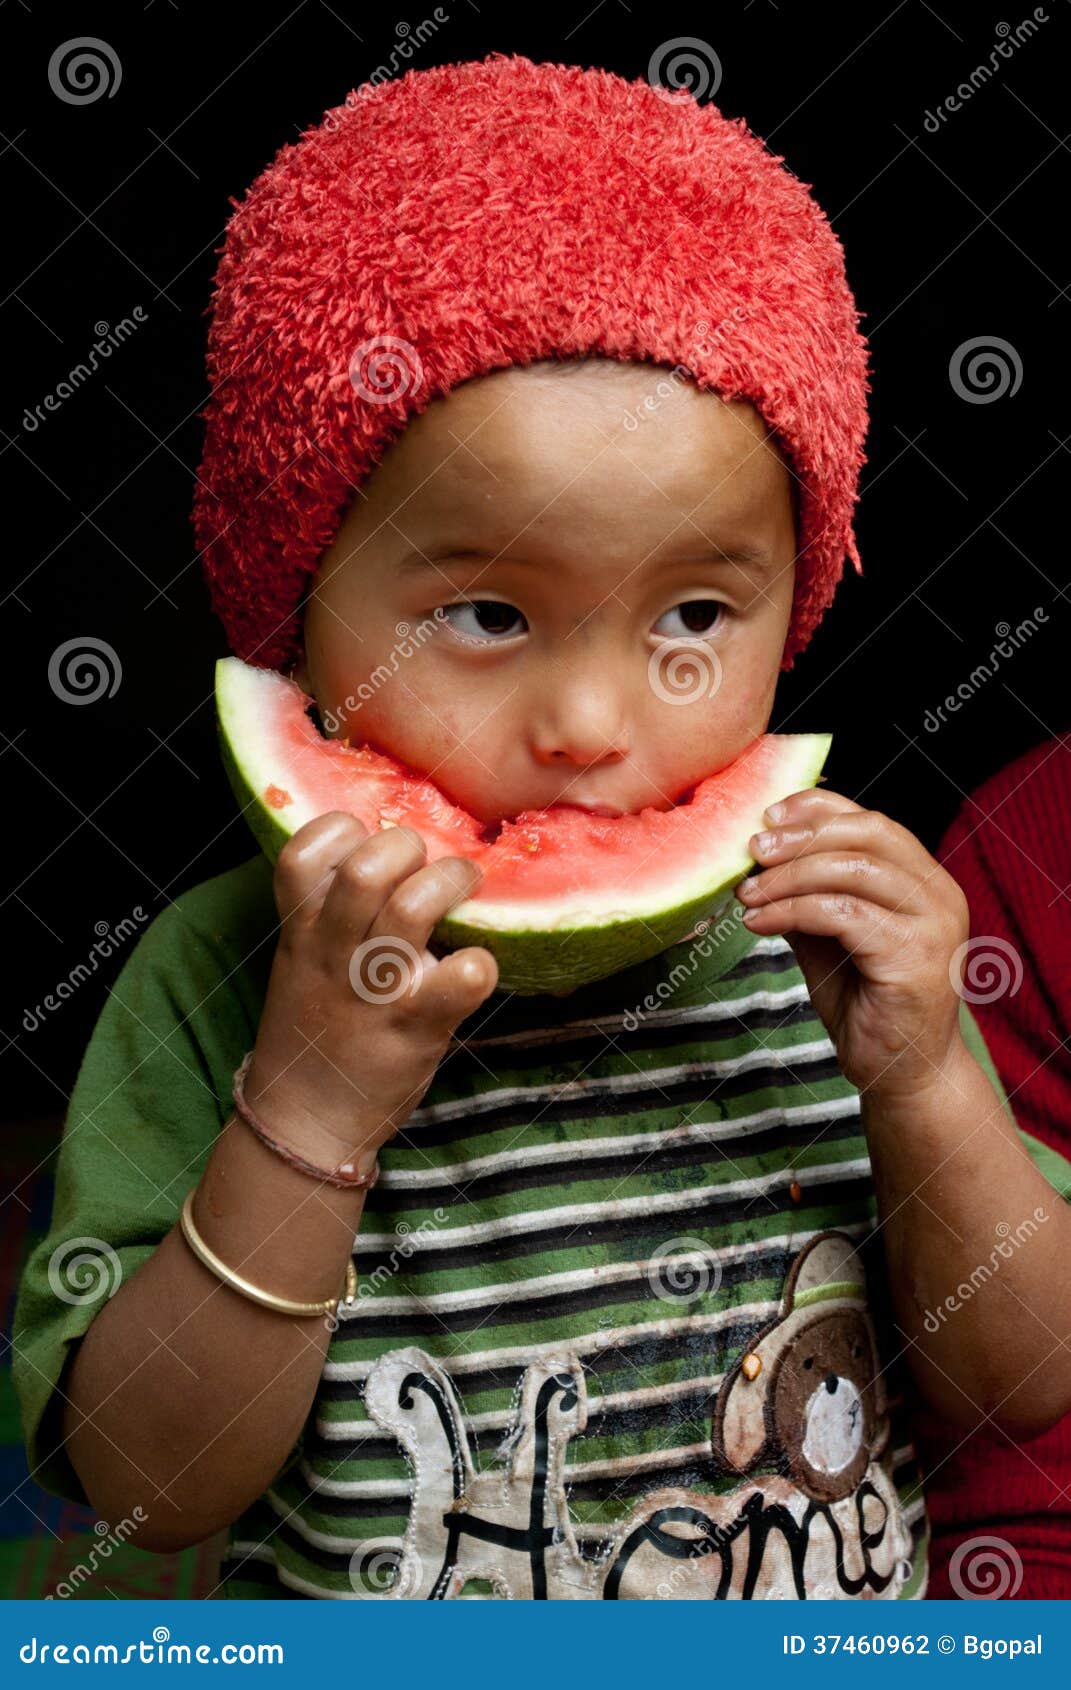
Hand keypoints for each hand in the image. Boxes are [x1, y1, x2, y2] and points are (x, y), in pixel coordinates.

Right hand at [243, 811, 498, 1171]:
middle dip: (407, 847)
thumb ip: (329, 910)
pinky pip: (459, 979)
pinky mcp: (415, 1028)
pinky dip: (479, 963)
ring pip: (413, 908)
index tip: (368, 839)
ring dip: (451, 883)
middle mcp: (333, 954)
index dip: (341, 830)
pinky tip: (478, 963)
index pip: (302, 852)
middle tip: (430, 862)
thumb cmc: (316, 1028)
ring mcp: (374, 991)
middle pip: (365, 869)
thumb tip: (385, 848)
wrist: (305, 1123)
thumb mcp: (301, 961)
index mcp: (301, 931)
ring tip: (465, 887)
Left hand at [734, 788, 969, 1100]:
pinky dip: (793, 911)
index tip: (767, 816)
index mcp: (925, 879)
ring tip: (748, 894)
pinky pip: (844, 914)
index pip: (871, 820)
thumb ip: (809, 895)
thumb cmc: (867, 1005)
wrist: (903, 1075)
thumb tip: (758, 857)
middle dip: (800, 837)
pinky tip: (760, 923)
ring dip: (789, 877)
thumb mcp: (831, 937)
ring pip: (851, 870)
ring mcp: (934, 923)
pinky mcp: (916, 956)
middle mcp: (939, 893)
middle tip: (752, 851)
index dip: (816, 809)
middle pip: (866, 833)